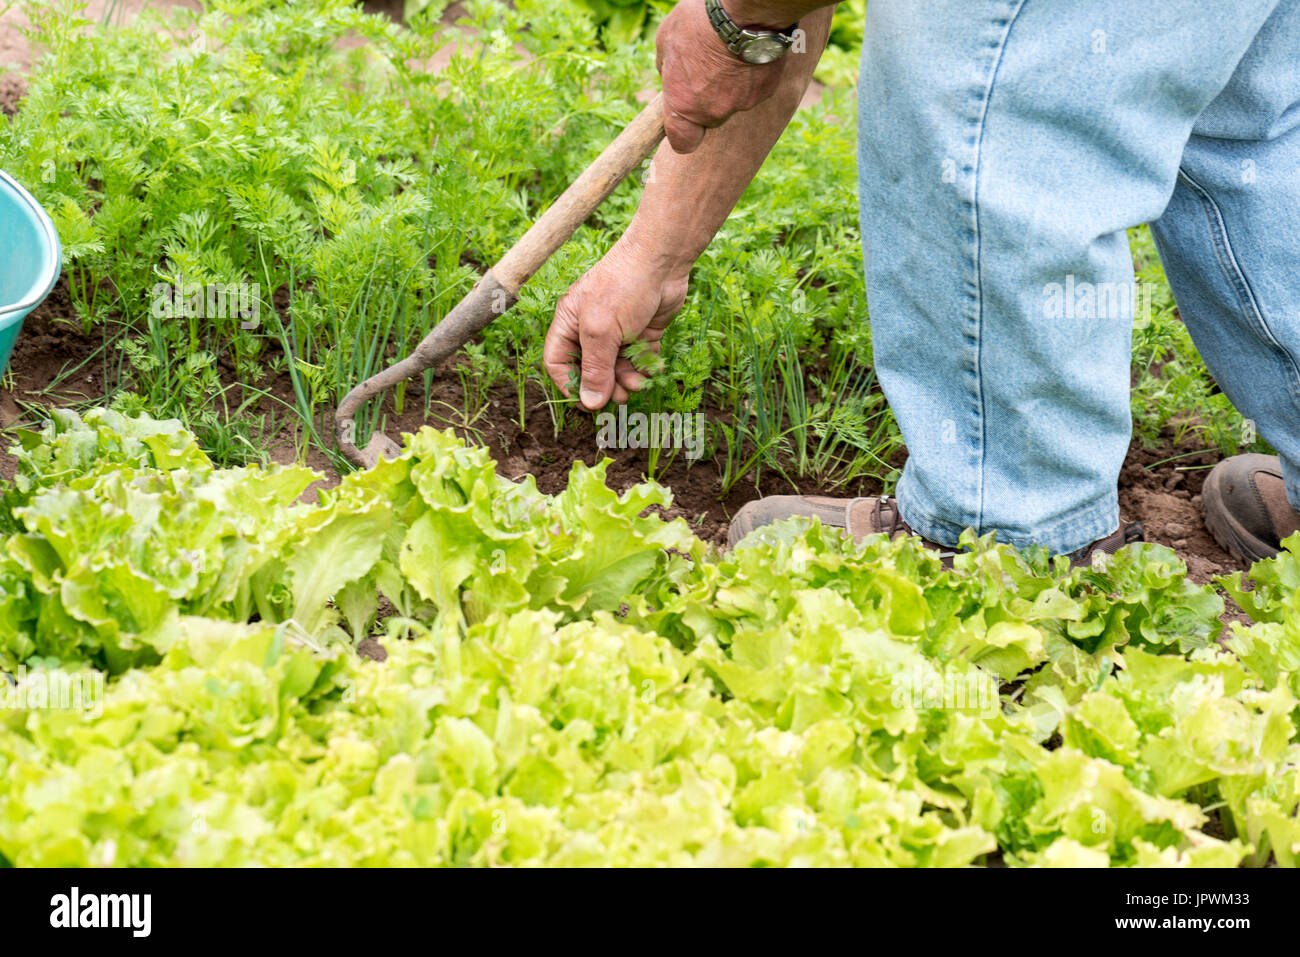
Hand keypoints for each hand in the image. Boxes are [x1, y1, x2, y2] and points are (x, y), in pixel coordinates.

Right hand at [544, 238, 688, 410]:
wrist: (661, 260)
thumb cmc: (623, 287)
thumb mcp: (602, 331)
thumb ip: (595, 369)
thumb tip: (590, 403)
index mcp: (569, 323)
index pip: (558, 362)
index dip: (570, 384)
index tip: (589, 402)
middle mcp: (590, 329)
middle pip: (590, 369)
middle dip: (605, 386)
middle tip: (621, 397)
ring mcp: (617, 330)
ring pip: (617, 367)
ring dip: (627, 380)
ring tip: (638, 385)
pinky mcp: (641, 331)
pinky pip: (638, 359)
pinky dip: (645, 368)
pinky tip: (653, 371)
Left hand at [655, 0, 787, 153]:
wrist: (742, 14)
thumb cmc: (699, 24)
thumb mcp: (666, 41)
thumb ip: (667, 67)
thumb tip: (671, 74)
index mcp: (684, 105)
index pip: (682, 142)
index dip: (682, 133)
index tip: (682, 119)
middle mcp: (712, 112)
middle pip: (709, 117)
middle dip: (707, 99)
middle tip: (708, 69)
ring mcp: (741, 104)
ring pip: (733, 102)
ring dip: (730, 84)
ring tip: (729, 53)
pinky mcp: (765, 92)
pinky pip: (754, 88)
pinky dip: (751, 75)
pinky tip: (747, 52)